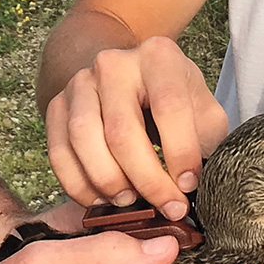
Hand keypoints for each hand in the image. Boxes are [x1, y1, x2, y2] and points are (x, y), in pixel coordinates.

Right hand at [46, 36, 228, 218]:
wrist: (131, 79)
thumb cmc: (173, 100)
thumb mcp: (202, 110)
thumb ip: (206, 143)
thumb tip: (200, 189)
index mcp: (158, 57)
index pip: (169, 106)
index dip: (180, 152)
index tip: (189, 185)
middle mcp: (113, 63)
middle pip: (122, 130)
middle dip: (146, 179)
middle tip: (165, 207)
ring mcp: (80, 82)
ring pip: (84, 140)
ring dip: (108, 182)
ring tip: (131, 202)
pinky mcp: (57, 105)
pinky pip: (59, 151)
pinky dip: (78, 184)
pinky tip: (101, 199)